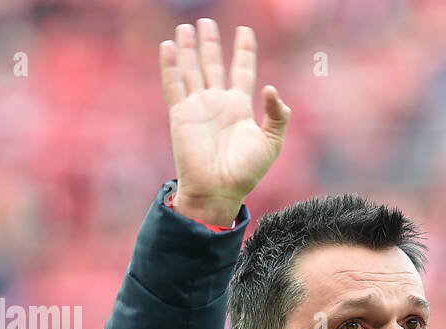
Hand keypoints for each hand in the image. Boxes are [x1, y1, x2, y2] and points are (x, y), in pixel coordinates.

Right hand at [159, 19, 289, 226]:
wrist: (218, 190)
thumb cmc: (246, 172)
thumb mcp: (271, 143)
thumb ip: (277, 116)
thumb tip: (270, 88)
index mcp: (240, 108)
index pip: (243, 71)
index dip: (244, 50)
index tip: (245, 30)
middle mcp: (218, 103)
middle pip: (213, 64)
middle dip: (210, 43)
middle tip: (206, 21)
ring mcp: (198, 107)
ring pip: (192, 69)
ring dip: (188, 48)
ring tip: (186, 28)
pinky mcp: (180, 114)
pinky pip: (174, 84)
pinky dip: (170, 65)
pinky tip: (168, 46)